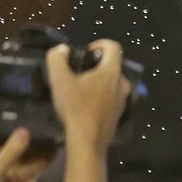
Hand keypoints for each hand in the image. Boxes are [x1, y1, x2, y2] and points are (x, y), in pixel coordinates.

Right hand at [46, 40, 130, 154]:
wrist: (88, 139)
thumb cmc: (75, 106)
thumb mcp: (59, 79)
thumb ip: (57, 58)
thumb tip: (62, 49)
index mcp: (112, 72)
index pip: (114, 47)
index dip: (100, 43)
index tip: (86, 51)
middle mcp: (123, 83)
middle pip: (113, 65)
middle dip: (96, 64)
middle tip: (78, 71)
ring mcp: (124, 100)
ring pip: (112, 82)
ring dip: (98, 80)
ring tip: (80, 87)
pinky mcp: (120, 113)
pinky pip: (112, 97)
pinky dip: (101, 94)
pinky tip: (86, 103)